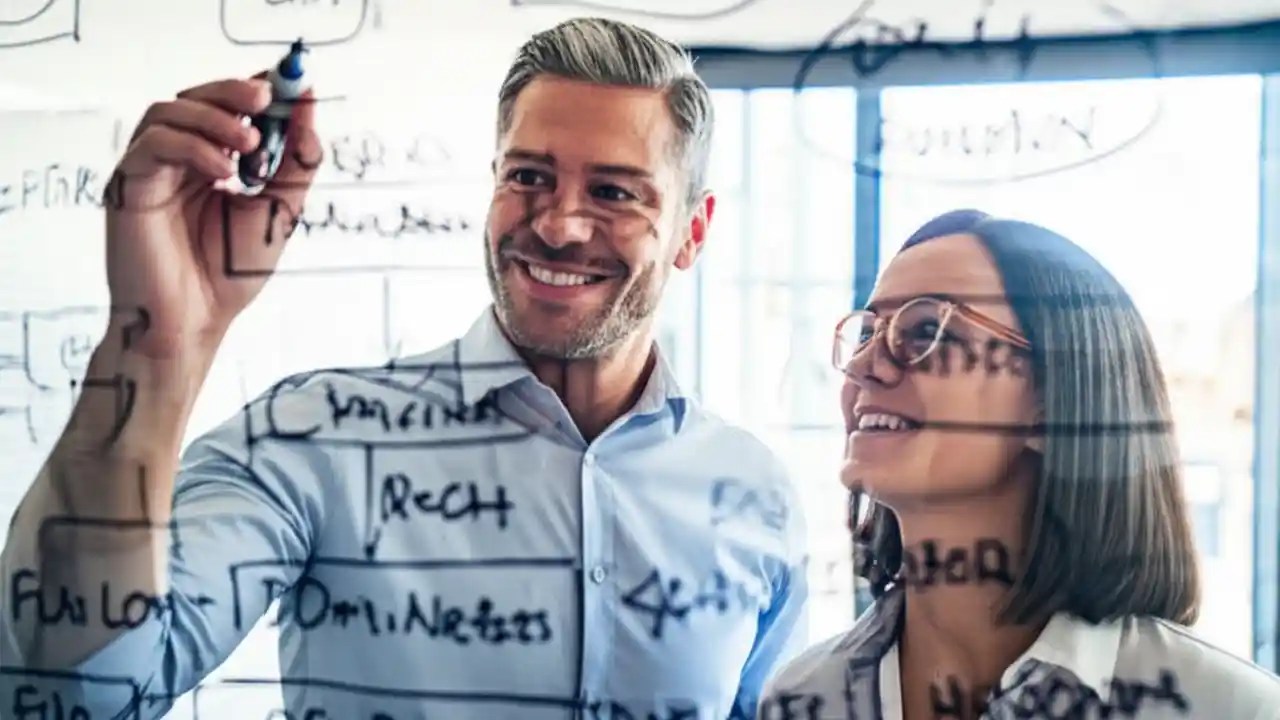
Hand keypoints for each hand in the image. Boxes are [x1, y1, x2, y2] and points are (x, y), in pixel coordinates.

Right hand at [103, 75, 321, 360]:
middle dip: (231, 91)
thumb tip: (308, 104)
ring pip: (168, 111)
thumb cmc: (231, 273)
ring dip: (213, 117)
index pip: (227, 107)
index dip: (255, 88)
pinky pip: (152, 144)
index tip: (287, 82)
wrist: (195, 322)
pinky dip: (191, 146)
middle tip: (264, 98)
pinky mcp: (128, 186)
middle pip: (194, 98)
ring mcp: (150, 171)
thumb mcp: (280, 209)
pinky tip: (223, 171)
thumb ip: (295, 161)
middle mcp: (178, 161)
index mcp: (212, 162)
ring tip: (249, 144)